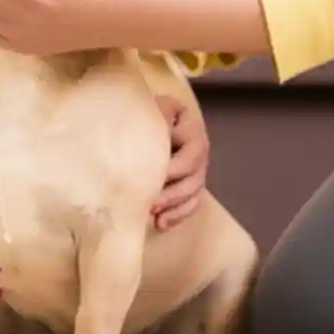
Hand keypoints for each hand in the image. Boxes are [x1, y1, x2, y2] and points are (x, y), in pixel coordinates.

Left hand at [150, 95, 209, 229]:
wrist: (135, 121)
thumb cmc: (138, 113)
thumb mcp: (145, 109)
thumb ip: (153, 119)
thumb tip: (147, 133)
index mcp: (189, 126)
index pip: (190, 148)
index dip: (172, 167)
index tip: (150, 177)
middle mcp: (198, 148)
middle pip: (194, 174)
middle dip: (172, 191)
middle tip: (149, 202)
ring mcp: (196, 168)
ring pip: (193, 192)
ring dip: (174, 206)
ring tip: (152, 215)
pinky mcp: (189, 186)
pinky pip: (190, 204)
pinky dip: (177, 216)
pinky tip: (160, 224)